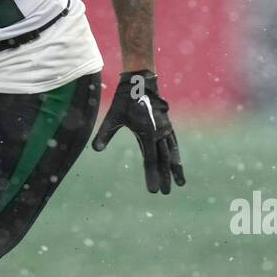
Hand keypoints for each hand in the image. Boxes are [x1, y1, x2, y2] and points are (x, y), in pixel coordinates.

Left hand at [91, 71, 183, 193]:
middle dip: (165, 177)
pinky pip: (173, 144)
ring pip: (172, 153)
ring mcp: (165, 129)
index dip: (152, 176)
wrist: (140, 83)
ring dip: (175, 168)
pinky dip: (176, 155)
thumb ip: (105, 134)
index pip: (150, 160)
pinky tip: (177, 164)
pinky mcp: (167, 126)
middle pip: (163, 160)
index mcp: (147, 132)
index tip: (153, 191)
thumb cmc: (125, 101)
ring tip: (181, 183)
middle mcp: (159, 132)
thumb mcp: (112, 117)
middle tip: (166, 193)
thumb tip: (95, 149)